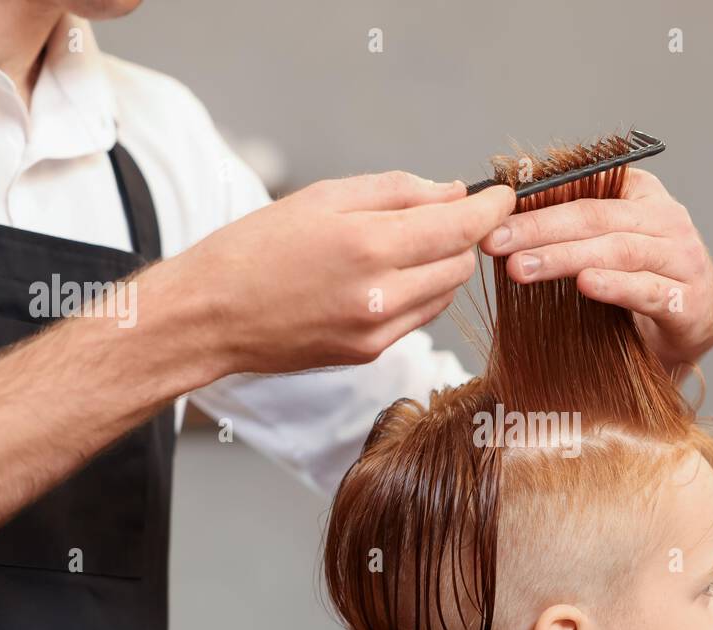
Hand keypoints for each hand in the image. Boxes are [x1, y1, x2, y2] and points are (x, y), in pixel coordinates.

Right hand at [166, 171, 515, 375]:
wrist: (210, 316)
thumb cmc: (254, 249)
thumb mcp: (322, 198)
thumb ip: (396, 192)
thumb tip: (451, 193)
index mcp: (367, 246)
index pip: (459, 227)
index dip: (490, 209)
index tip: (502, 195)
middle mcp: (379, 296)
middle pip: (460, 263)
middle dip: (463, 236)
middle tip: (447, 214)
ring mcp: (376, 332)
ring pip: (444, 293)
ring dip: (441, 265)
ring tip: (405, 245)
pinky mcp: (369, 353)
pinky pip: (418, 317)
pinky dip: (418, 292)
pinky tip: (386, 277)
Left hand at [479, 168, 712, 378]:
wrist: (694, 325)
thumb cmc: (641, 280)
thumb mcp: (607, 244)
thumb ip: (570, 225)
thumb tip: (506, 212)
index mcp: (642, 195)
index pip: (586, 187)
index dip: (538, 198)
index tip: (494, 214)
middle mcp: (667, 220)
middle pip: (594, 217)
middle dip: (539, 228)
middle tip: (496, 241)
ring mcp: (682, 259)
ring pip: (616, 251)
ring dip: (564, 258)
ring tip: (522, 268)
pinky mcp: (689, 301)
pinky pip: (647, 290)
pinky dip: (614, 287)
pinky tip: (585, 285)